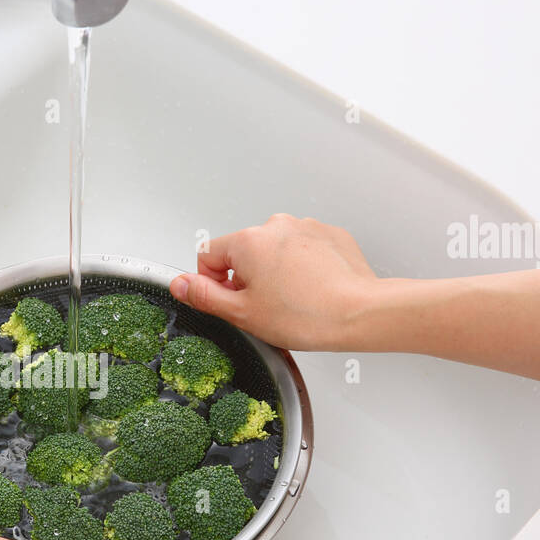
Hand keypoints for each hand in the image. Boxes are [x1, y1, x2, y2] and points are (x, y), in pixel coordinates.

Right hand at [169, 214, 379, 350]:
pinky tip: (312, 290)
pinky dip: (302, 268)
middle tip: (266, 307)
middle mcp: (275, 225)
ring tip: (294, 300)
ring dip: (275, 272)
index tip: (233, 302)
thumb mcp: (243, 313)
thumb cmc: (306, 315)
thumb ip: (205, 296)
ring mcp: (305, 227)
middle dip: (247, 278)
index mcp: (248, 241)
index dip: (214, 285)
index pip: (208, 256)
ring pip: (274, 251)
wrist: (359, 312)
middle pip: (242, 252)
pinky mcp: (329, 235)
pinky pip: (302, 249)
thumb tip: (179, 284)